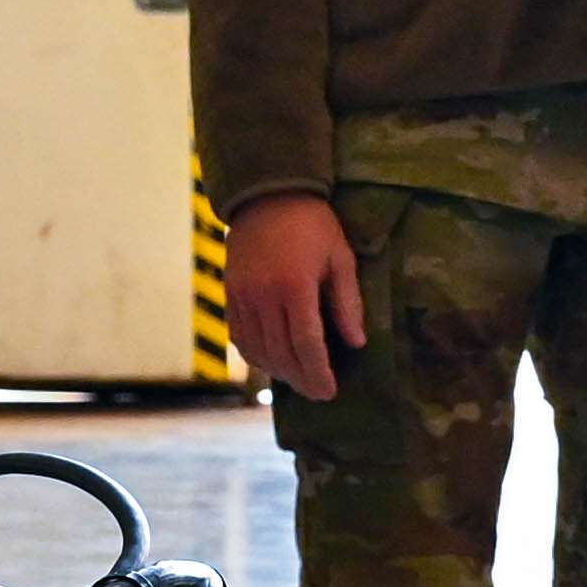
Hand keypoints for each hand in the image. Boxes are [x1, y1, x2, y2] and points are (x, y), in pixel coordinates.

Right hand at [224, 192, 364, 401]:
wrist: (267, 194)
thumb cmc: (312, 224)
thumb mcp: (340, 257)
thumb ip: (347, 302)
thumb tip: (356, 343)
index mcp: (295, 286)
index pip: (306, 344)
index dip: (318, 373)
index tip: (330, 391)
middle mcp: (264, 296)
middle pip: (281, 353)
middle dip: (301, 379)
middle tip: (318, 392)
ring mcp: (243, 297)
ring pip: (258, 350)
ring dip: (279, 371)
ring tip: (299, 379)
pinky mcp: (230, 295)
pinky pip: (240, 337)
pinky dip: (256, 356)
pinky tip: (272, 361)